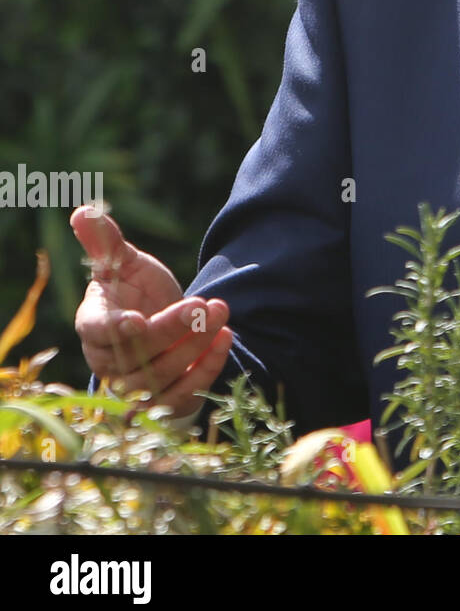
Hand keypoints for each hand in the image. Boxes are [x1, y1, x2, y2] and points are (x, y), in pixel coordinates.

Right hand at [71, 206, 233, 418]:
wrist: (158, 328)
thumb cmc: (132, 292)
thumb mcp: (122, 265)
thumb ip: (105, 243)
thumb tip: (82, 210)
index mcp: (93, 325)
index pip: (95, 331)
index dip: (112, 329)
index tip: (135, 321)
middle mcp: (109, 362)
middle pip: (137, 353)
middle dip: (172, 329)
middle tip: (202, 304)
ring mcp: (136, 386)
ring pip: (162, 375)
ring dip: (195, 346)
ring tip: (221, 311)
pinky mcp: (165, 400)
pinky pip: (184, 394)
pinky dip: (207, 369)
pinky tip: (226, 337)